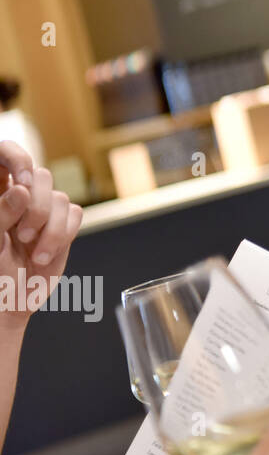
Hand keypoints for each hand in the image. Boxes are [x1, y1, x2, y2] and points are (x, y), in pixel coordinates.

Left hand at [0, 142, 81, 330]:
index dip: (18, 157)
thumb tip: (21, 190)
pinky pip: (75, 215)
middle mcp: (22, 196)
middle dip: (37, 208)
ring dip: (50, 230)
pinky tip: (45, 254)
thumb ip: (1, 214)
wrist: (10, 300)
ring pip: (60, 197)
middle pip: (41, 176)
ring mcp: (44, 209)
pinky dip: (63, 236)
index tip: (22, 181)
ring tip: (34, 254)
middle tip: (23, 235)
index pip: (7, 154)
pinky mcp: (64, 224)